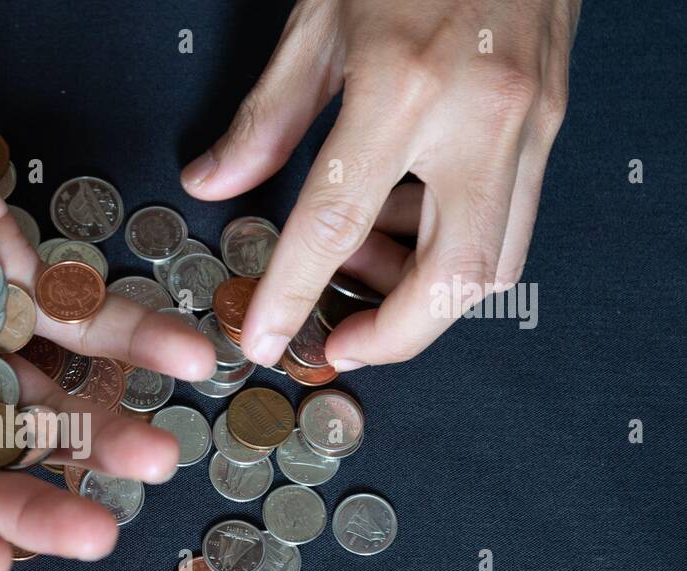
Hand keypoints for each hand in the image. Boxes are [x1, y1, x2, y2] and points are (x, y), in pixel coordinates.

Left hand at [182, 0, 578, 368]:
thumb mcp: (319, 20)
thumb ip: (267, 117)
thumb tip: (215, 182)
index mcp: (405, 87)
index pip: (336, 224)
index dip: (294, 295)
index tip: (267, 338)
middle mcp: (481, 116)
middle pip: (454, 279)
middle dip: (394, 338)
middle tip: (340, 343)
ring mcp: (530, 123)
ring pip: (496, 263)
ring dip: (428, 297)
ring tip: (366, 273)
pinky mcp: (551, 124)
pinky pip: (509, 220)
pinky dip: (454, 248)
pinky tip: (407, 225)